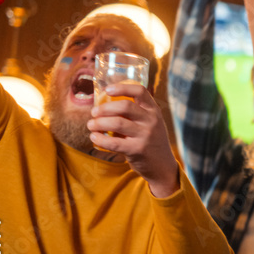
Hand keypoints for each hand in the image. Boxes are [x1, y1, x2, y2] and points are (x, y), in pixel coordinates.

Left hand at [88, 83, 179, 197]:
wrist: (162, 165)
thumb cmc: (150, 140)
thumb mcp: (149, 123)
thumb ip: (134, 113)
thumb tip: (104, 103)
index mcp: (154, 111)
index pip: (140, 91)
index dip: (122, 88)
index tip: (107, 90)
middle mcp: (151, 121)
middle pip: (125, 106)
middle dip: (104, 108)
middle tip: (94, 113)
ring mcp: (145, 135)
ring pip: (117, 123)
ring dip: (99, 123)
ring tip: (91, 125)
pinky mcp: (137, 150)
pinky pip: (113, 142)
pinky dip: (100, 138)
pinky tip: (94, 137)